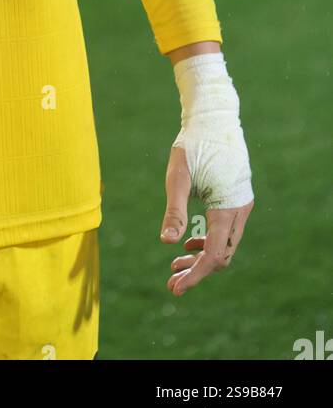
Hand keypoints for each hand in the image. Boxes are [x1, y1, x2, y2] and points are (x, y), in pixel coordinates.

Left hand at [161, 143, 253, 295]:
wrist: (214, 119)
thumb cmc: (193, 144)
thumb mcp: (178, 176)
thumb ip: (174, 209)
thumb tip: (166, 241)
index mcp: (226, 208)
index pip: (213, 254)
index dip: (195, 275)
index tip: (175, 288)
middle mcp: (240, 211)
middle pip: (221, 254)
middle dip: (197, 270)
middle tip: (171, 281)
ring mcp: (242, 205)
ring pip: (225, 244)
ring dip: (202, 257)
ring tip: (175, 263)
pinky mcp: (238, 199)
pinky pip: (227, 231)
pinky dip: (209, 240)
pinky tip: (189, 241)